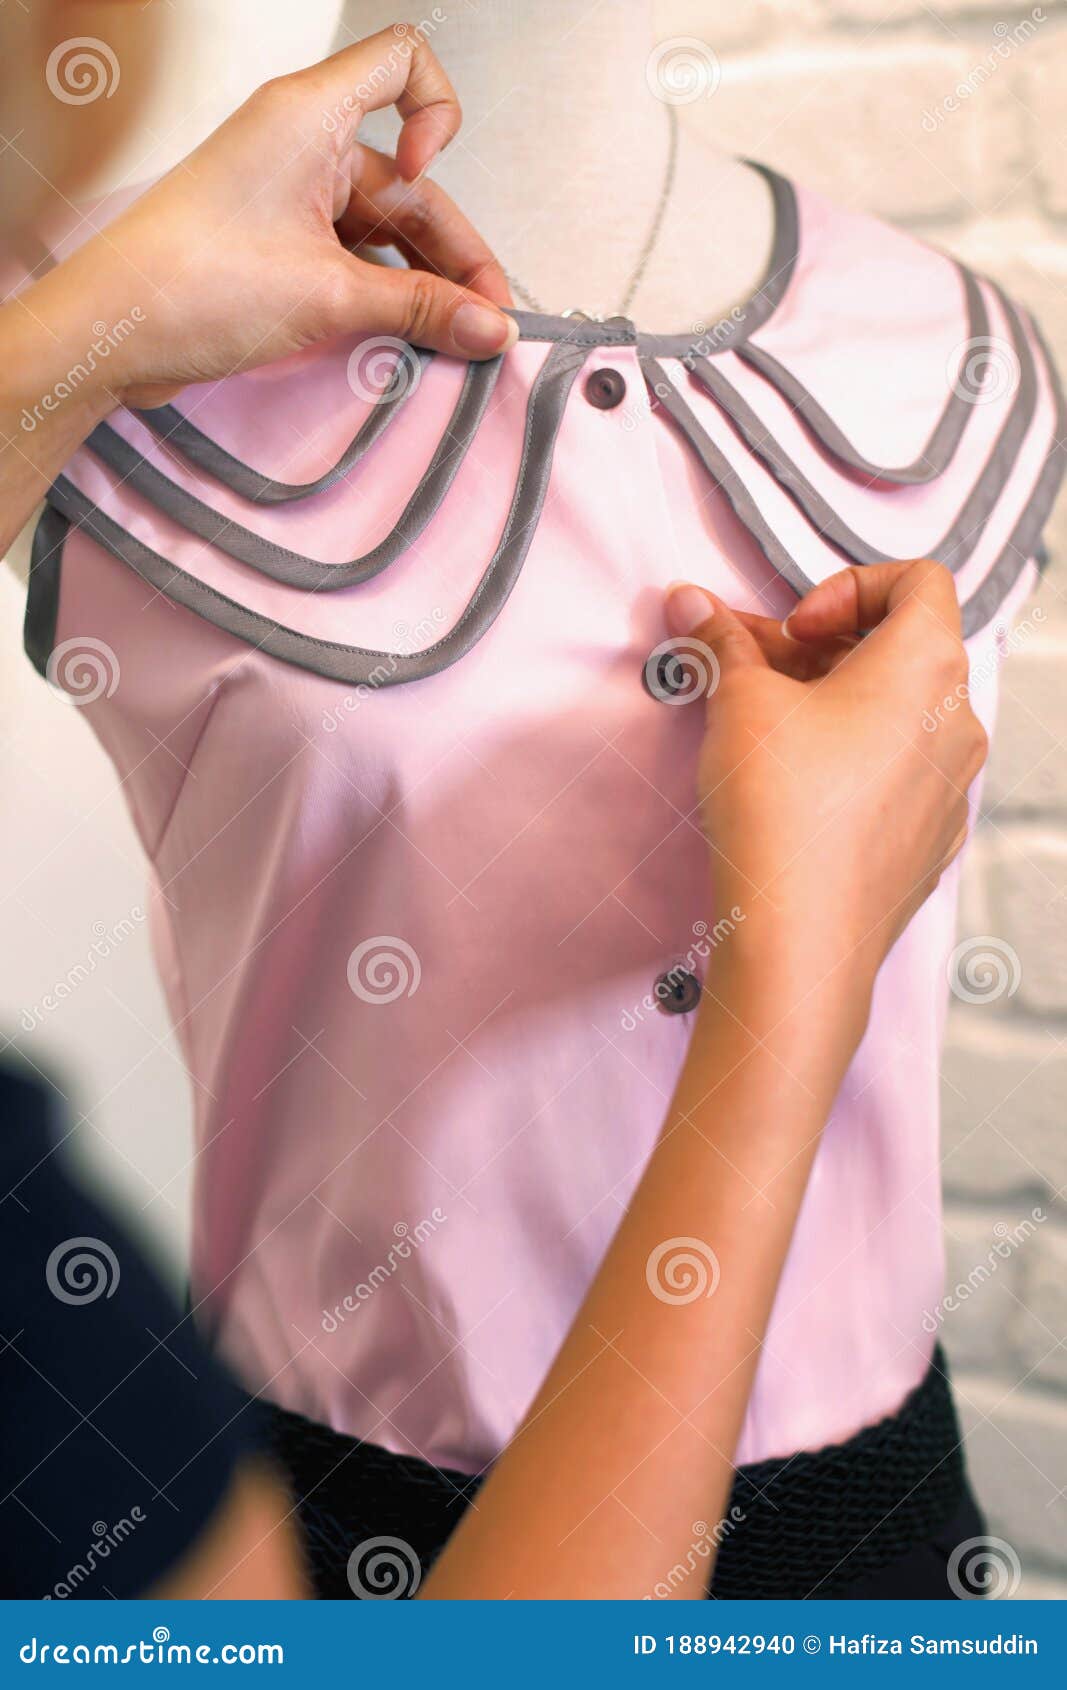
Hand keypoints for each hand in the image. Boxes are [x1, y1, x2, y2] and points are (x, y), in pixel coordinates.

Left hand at [40, 27, 515, 409]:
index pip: (402, 64)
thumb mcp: (329, 296)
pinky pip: (350, 259)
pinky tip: (403, 341)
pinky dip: (382, 297)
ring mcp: (286, 197)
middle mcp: (299, 146)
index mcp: (308, 118)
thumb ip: (420, 308)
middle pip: (406, 181)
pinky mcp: (275, 246)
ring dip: (420, 284)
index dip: (437, 113)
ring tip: (451, 342)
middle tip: (485, 318)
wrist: (113, 334)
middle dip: (451, 250)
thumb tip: (490, 325)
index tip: (430, 177)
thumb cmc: (191, 284)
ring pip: (381, 230)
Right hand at [664, 561, 987, 1014]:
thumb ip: (720, 642)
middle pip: (901, 651)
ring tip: (767, 731)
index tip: (793, 628)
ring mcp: (950, 789)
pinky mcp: (928, 843)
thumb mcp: (738, 702)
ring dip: (835, 706)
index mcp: (928, 667)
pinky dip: (852, 763)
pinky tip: (794, 791)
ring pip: (898, 717)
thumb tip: (692, 605)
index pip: (919, 581)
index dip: (847, 587)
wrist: (800, 938)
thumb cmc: (782, 811)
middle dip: (821, 650)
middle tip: (754, 673)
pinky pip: (898, 777)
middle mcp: (958, 724)